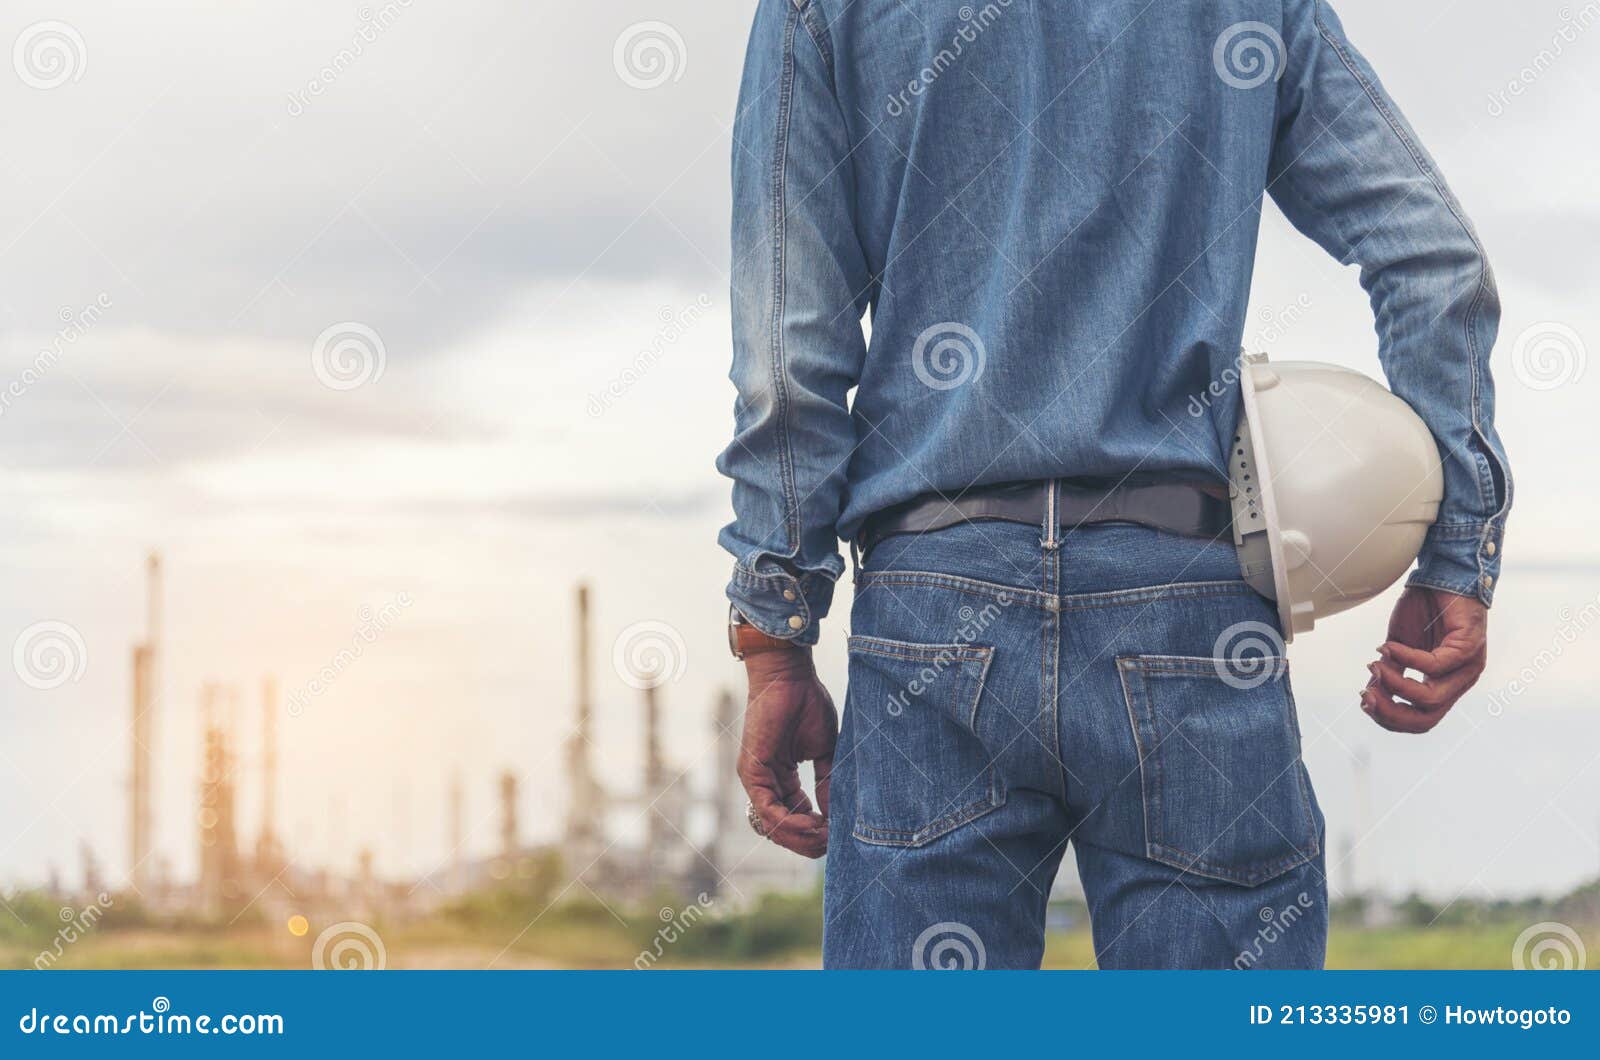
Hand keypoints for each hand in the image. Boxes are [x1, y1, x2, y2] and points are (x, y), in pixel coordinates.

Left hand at [738, 642, 836, 858]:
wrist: (790, 676)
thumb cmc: (807, 703)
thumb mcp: (824, 751)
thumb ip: (827, 782)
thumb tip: (835, 816)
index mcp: (783, 778)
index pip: (796, 817)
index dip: (817, 831)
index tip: (839, 834)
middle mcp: (766, 783)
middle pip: (783, 828)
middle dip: (808, 841)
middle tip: (833, 844)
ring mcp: (756, 779)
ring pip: (773, 825)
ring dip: (801, 836)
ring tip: (826, 837)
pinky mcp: (752, 772)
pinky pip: (767, 809)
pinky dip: (791, 821)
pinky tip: (814, 824)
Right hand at [1360, 587, 1488, 732]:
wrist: (1444, 574)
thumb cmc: (1426, 609)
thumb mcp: (1400, 647)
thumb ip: (1392, 671)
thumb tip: (1371, 694)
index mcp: (1445, 685)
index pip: (1421, 720)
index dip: (1390, 718)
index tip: (1364, 703)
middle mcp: (1460, 682)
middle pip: (1427, 718)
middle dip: (1392, 713)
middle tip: (1367, 697)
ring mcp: (1468, 667)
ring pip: (1431, 698)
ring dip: (1396, 685)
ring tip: (1375, 666)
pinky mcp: (1468, 647)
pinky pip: (1434, 665)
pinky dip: (1407, 659)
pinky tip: (1388, 647)